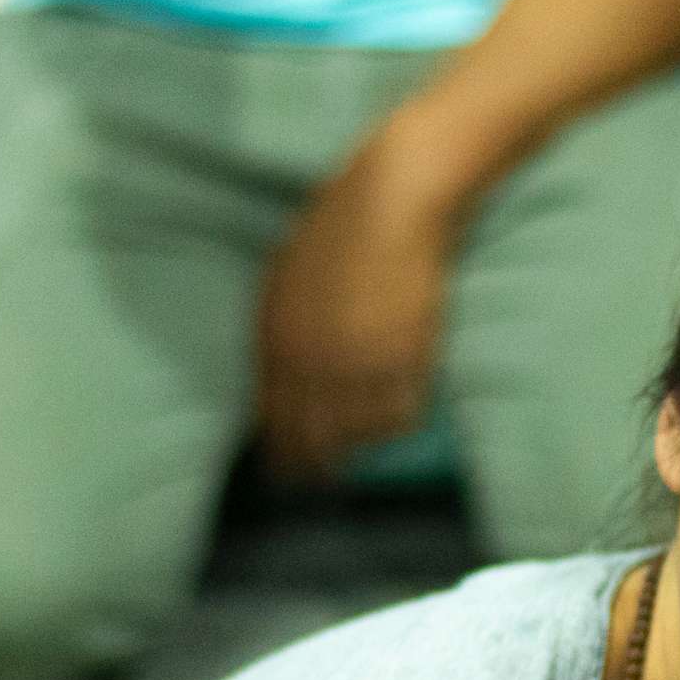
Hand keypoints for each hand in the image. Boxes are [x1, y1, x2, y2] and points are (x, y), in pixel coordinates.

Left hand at [255, 134, 471, 481]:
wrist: (394, 199)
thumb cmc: (337, 228)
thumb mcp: (284, 279)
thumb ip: (278, 334)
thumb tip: (276, 384)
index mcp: (275, 340)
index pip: (273, 421)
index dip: (281, 453)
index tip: (288, 470)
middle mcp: (312, 362)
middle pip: (311, 441)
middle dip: (315, 467)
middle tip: (323, 480)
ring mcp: (360, 363)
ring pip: (358, 435)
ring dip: (360, 444)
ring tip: (363, 448)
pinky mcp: (406, 358)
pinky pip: (400, 415)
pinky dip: (398, 421)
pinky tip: (398, 416)